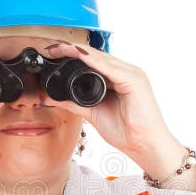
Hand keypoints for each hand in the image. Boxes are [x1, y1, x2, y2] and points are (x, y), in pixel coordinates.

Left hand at [43, 41, 176, 158]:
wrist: (143, 145)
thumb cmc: (126, 132)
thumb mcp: (93, 114)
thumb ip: (75, 104)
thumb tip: (53, 99)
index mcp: (118, 79)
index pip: (93, 61)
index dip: (72, 56)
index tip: (53, 54)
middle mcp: (125, 73)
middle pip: (96, 56)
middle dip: (73, 50)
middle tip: (52, 48)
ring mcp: (132, 74)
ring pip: (102, 58)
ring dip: (80, 52)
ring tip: (62, 48)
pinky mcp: (135, 80)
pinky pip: (111, 68)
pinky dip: (95, 62)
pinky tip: (81, 57)